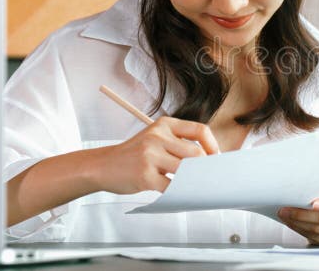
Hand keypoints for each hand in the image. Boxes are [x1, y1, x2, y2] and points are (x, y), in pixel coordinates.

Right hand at [92, 116, 218, 193]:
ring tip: (196, 186)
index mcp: (164, 124)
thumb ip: (178, 144)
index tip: (216, 158)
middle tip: (208, 177)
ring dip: (194, 181)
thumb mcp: (154, 138)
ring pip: (185, 171)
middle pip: (196, 153)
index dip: (213, 146)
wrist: (101, 165)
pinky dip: (180, 192)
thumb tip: (207, 160)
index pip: (200, 130)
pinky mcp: (144, 176)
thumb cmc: (133, 154)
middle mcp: (157, 137)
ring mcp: (150, 156)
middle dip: (205, 167)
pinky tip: (181, 193)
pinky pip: (172, 187)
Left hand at [277, 187, 318, 245]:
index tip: (313, 204)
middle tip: (285, 210)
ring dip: (298, 223)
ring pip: (318, 229)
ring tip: (285, 217)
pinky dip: (300, 230)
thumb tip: (296, 189)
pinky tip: (292, 224)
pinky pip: (315, 238)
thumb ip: (317, 191)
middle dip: (301, 214)